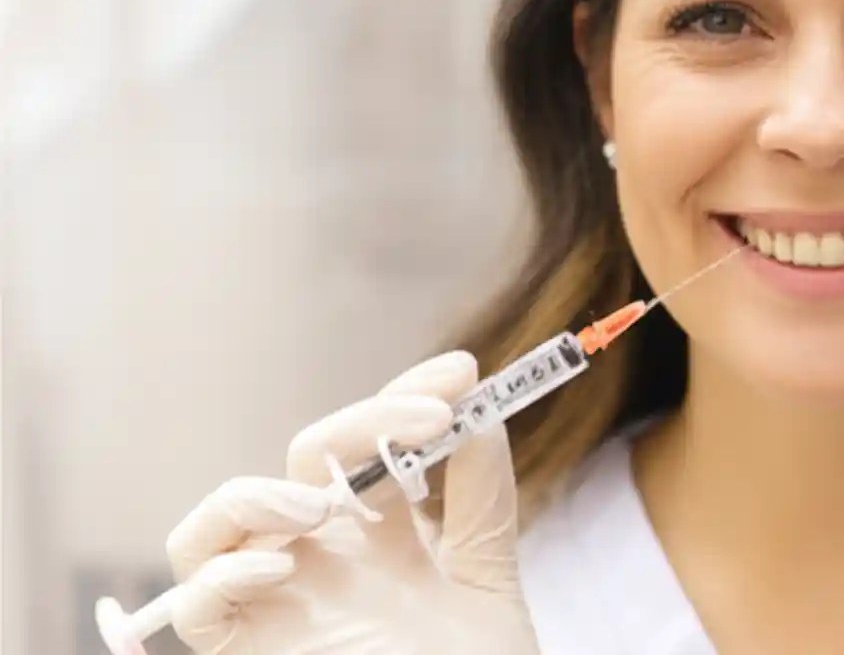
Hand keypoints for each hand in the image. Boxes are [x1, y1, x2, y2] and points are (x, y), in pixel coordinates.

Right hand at [162, 351, 540, 653]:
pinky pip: (196, 601)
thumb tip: (483, 410)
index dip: (404, 398)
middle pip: (301, 460)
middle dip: (362, 422)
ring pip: (214, 523)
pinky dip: (225, 569)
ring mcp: (282, 605)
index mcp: (383, 541)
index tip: (462, 373)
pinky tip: (286, 563)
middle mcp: (325, 563)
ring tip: (322, 504)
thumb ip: (483, 499)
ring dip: (259, 491)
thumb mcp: (490, 579)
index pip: (371, 444)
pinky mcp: (249, 652)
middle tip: (430, 421)